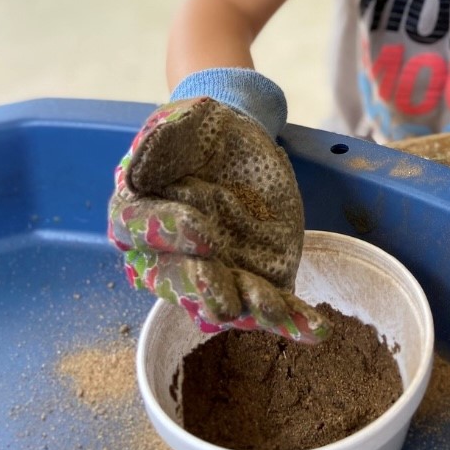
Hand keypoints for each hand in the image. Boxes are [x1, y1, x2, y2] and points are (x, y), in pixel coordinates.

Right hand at [108, 96, 329, 341]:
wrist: (239, 141)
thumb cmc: (197, 133)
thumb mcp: (180, 122)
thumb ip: (159, 140)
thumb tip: (135, 171)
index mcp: (140, 216)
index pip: (138, 231)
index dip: (166, 234)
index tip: (200, 230)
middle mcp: (169, 255)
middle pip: (175, 281)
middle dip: (203, 288)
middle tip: (227, 293)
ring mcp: (213, 272)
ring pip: (220, 302)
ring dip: (247, 309)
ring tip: (274, 309)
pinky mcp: (253, 278)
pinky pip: (268, 306)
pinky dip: (291, 318)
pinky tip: (314, 328)